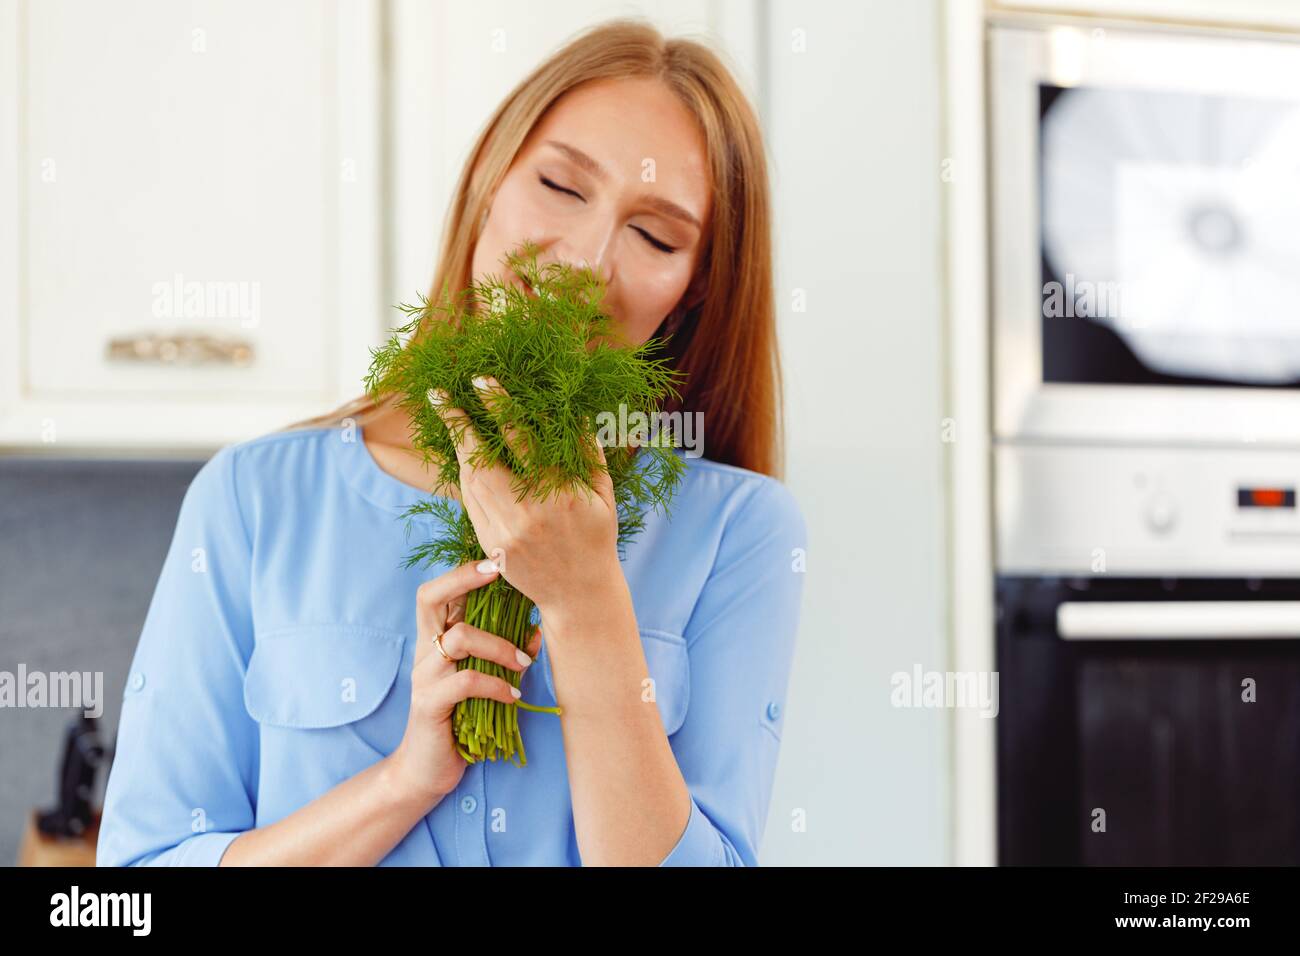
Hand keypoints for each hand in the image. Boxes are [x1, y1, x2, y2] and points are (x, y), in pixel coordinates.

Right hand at [387, 558, 542, 807]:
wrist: (427, 770)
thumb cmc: (461, 720)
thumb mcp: (487, 681)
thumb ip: (506, 653)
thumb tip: (538, 631)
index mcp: (436, 640)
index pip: (436, 592)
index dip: (462, 572)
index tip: (497, 560)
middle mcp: (425, 651)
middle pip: (429, 598)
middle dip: (464, 580)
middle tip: (500, 576)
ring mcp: (424, 676)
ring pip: (459, 639)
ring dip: (500, 646)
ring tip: (524, 664)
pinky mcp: (429, 704)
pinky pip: (465, 682)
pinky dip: (495, 685)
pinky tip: (512, 695)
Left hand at [427, 377, 623, 620]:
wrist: (579, 593)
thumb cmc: (596, 536)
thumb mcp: (602, 492)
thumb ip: (588, 451)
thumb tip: (574, 411)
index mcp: (559, 492)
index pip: (520, 438)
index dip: (497, 407)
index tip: (480, 381)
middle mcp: (527, 512)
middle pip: (480, 459)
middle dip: (456, 423)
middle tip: (438, 396)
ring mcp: (505, 532)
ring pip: (470, 481)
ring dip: (457, 448)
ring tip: (452, 422)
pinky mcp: (491, 546)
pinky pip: (471, 504)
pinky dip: (466, 478)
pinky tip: (466, 459)